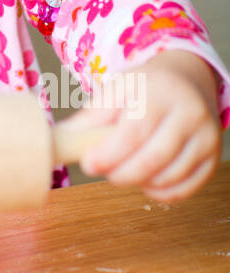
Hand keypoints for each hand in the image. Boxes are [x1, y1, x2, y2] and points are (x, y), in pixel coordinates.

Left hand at [66, 49, 222, 201]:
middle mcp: (190, 113)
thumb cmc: (146, 88)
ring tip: (124, 169)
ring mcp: (207, 137)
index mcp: (161, 92)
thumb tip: (59, 139)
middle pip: (154, 159)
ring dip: (139, 182)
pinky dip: (160, 193)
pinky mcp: (213, 158)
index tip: (88, 164)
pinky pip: (185, 190)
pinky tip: (146, 180)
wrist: (187, 80)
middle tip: (104, 170)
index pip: (135, 132)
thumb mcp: (116, 90)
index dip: (109, 154)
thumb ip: (90, 116)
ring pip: (169, 178)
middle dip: (121, 173)